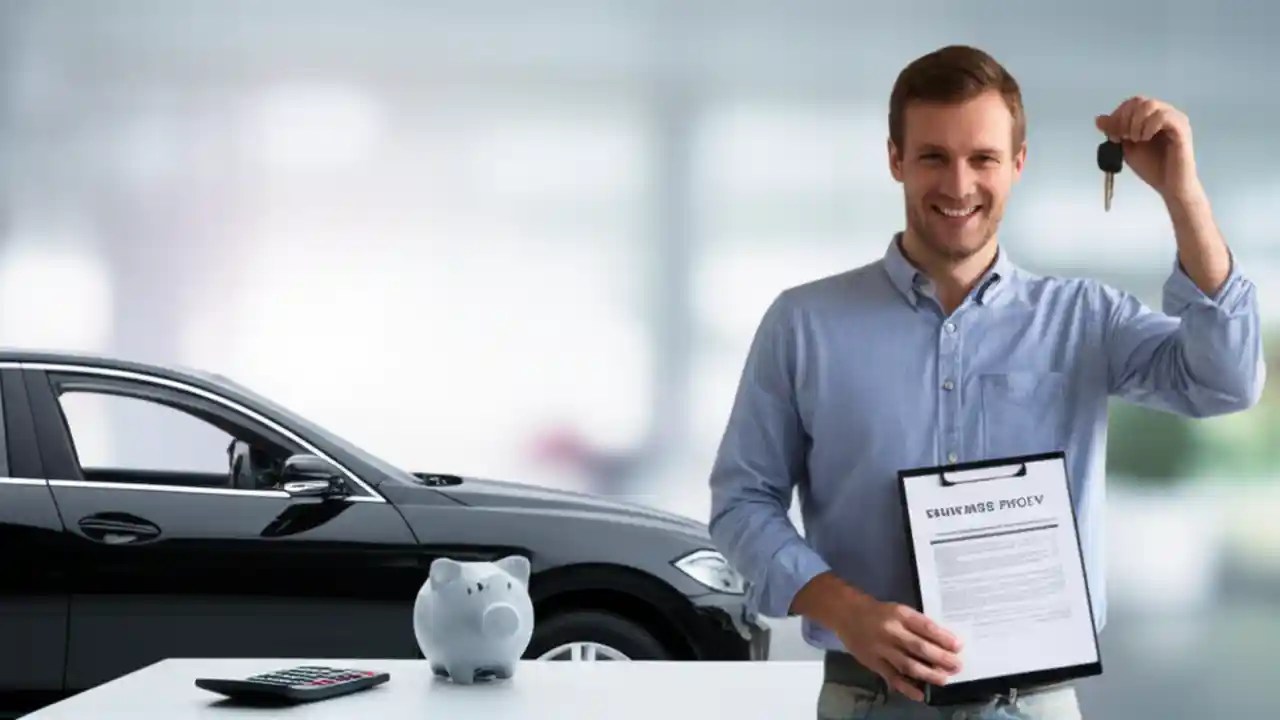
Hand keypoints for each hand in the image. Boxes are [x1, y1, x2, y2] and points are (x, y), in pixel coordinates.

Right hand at [833, 595, 963, 701]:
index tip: (959, 647)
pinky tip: (920, 694)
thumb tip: (942, 643)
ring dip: (928, 674)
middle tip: (957, 666)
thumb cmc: (878, 612)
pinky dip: (907, 687)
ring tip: (943, 679)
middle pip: (919, 647)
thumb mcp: (899, 611)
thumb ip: (917, 625)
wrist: (846, 614)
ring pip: (908, 664)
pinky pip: (892, 677)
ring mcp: (882, 648)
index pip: (926, 627)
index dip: (943, 638)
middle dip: (941, 658)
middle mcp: (891, 631)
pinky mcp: (874, 662)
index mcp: (900, 615)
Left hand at [1095, 96, 1201, 202]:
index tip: (1113, 135)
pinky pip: (1163, 116)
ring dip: (1136, 123)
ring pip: (1150, 105)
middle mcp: (1165, 113)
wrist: (1169, 186)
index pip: (1131, 103)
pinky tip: (1146, 139)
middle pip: (1139, 101)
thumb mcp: (1126, 148)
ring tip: (1136, 139)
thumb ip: (1115, 132)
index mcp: (1152, 117)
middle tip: (1123, 137)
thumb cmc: (1152, 168)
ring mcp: (1175, 119)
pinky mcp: (1181, 128)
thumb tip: (1099, 118)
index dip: (1117, 116)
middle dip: (1124, 119)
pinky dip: (1148, 126)